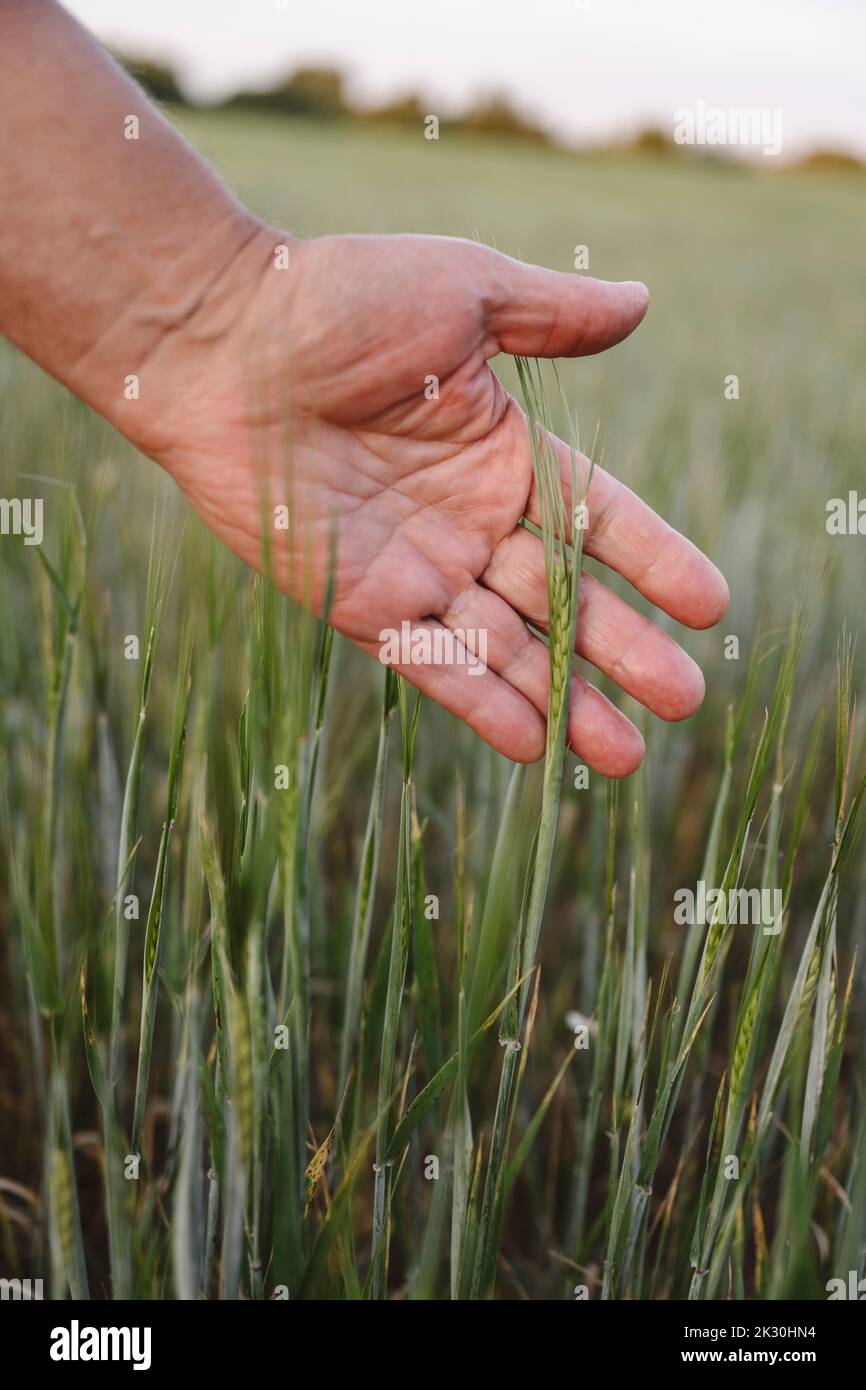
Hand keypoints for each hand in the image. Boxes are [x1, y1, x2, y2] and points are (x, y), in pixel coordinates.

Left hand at [129, 230, 728, 772]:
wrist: (221, 343)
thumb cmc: (337, 302)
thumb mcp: (464, 294)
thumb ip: (551, 316)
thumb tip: (641, 302)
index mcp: (503, 452)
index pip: (598, 518)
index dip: (654, 560)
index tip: (710, 605)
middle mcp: (469, 519)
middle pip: (563, 598)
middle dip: (623, 650)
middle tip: (685, 700)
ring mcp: (417, 567)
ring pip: (508, 646)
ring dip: (566, 700)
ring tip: (625, 757)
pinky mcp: (361, 602)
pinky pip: (432, 662)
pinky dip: (481, 704)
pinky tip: (533, 747)